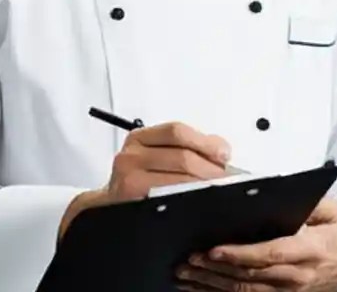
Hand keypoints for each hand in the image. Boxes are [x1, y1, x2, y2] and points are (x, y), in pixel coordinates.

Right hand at [58, 122, 231, 238]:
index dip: (204, 142)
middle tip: (225, 179)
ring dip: (203, 187)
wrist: (112, 205)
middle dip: (210, 170)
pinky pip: (168, 200)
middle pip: (181, 157)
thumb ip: (188, 146)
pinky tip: (197, 202)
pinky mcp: (133, 202)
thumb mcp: (157, 154)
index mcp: (139, 138)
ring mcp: (130, 179)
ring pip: (178, 180)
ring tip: (216, 191)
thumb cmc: (140, 179)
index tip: (223, 154)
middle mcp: (131, 155)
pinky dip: (188, 201)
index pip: (176, 131)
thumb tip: (221, 150)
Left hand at [175, 199, 336, 291]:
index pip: (270, 254)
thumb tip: (279, 196)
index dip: (241, 254)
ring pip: (244, 290)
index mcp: (309, 250)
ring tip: (185, 273)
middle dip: (215, 269)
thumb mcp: (331, 210)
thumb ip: (309, 205)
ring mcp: (289, 291)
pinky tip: (199, 287)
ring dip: (211, 283)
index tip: (215, 249)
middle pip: (251, 276)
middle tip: (188, 259)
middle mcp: (297, 276)